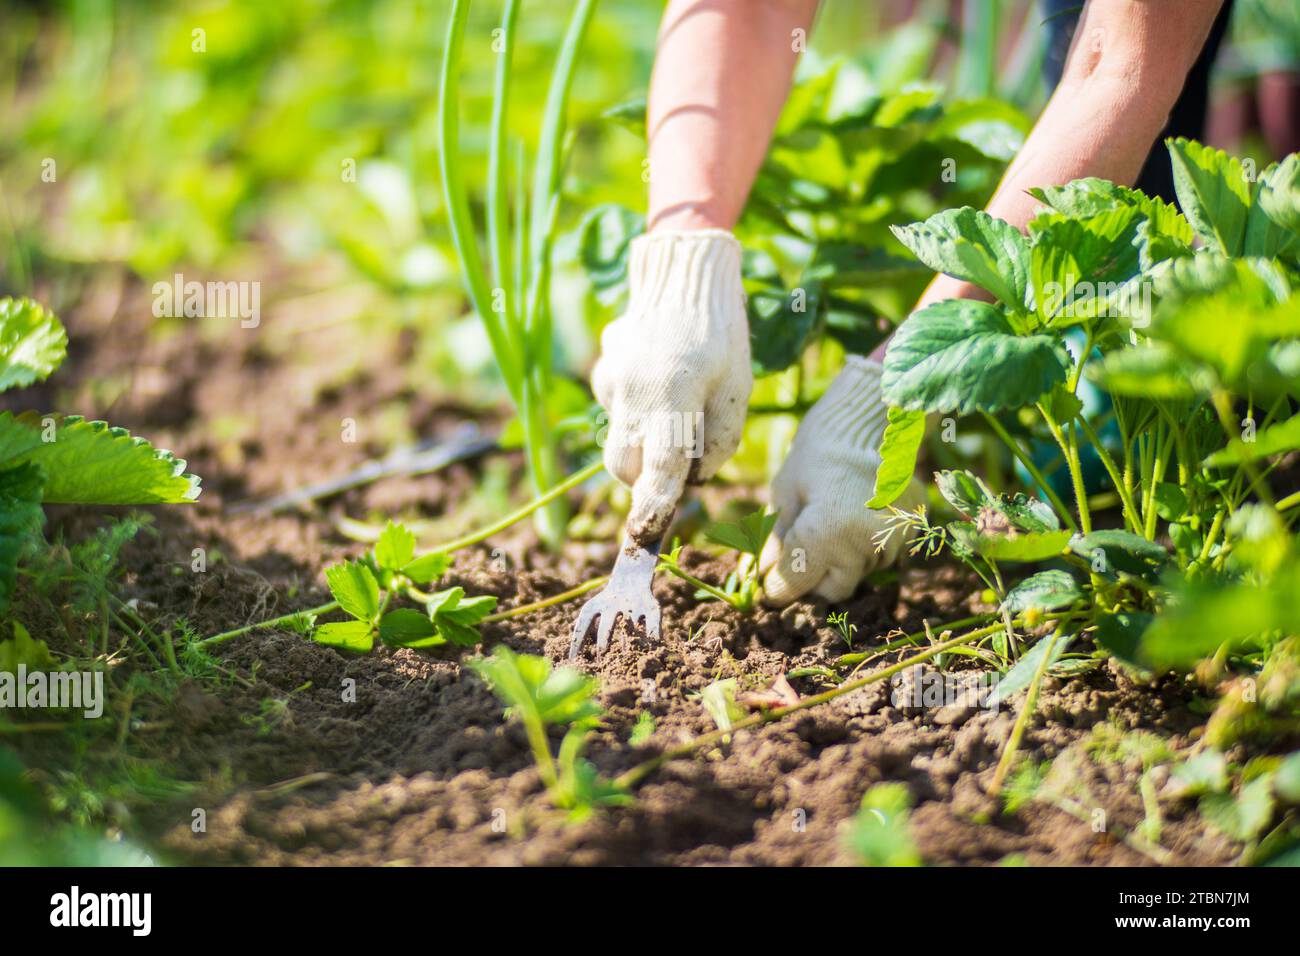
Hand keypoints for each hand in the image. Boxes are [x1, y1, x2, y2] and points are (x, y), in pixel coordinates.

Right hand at [592, 229, 752, 542]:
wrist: (683, 270)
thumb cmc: (722, 331)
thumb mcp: (737, 386)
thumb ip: (720, 438)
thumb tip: (696, 478)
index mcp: (672, 396)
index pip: (658, 467)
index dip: (652, 505)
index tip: (644, 535)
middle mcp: (633, 391)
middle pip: (624, 465)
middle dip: (645, 476)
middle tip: (680, 458)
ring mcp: (611, 378)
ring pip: (620, 435)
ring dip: (644, 436)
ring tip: (678, 398)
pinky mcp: (603, 367)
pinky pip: (617, 405)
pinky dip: (637, 406)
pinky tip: (659, 376)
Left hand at [760, 357, 923, 604]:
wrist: (873, 418)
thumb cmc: (818, 451)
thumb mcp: (785, 492)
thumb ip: (776, 541)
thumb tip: (762, 576)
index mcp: (826, 534)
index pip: (794, 585)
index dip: (776, 589)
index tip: (767, 584)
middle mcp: (864, 545)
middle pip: (832, 590)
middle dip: (812, 580)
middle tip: (800, 555)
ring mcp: (892, 539)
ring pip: (859, 574)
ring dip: (840, 562)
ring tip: (831, 521)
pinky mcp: (910, 530)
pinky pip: (880, 554)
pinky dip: (865, 546)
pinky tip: (855, 514)